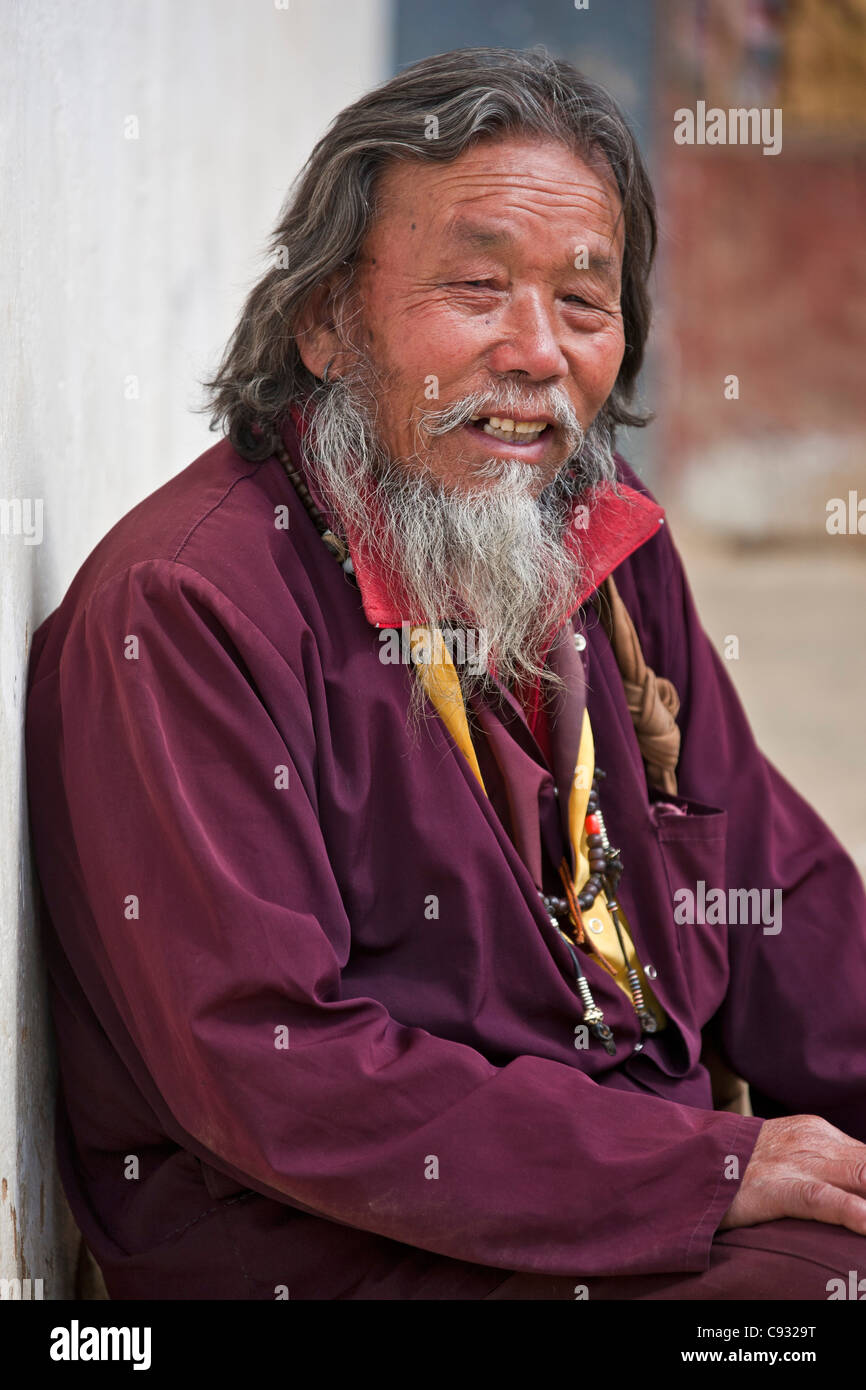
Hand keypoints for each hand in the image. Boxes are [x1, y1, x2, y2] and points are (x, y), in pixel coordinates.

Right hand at [719, 1114, 865, 1234]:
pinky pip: (822, 1198)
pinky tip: (865, 1223)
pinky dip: (850, 1211)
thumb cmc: (744, 1164)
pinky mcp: (776, 1188)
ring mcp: (795, 1163)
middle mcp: (813, 1142)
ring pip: (859, 1176)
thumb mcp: (786, 1151)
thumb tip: (854, 1188)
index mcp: (817, 1132)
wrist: (694, 1157)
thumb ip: (823, 1165)